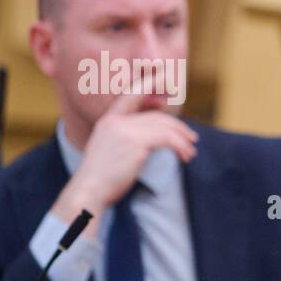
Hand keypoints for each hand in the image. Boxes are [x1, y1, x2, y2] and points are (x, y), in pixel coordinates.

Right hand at [53, 91, 197, 225]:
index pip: (131, 96)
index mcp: (108, 120)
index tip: (166, 94)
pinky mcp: (136, 142)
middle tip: (192, 139)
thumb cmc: (101, 179)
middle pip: (156, 117)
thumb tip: (152, 140)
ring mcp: (126, 129)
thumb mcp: (109, 150)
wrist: (89, 190)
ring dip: (182, 140)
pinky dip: (180, 146)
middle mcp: (116, 120)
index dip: (148, 89)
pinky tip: (184, 156)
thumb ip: (126, 139)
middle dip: (177, 127)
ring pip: (164, 127)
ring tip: (190, 153)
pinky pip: (167, 139)